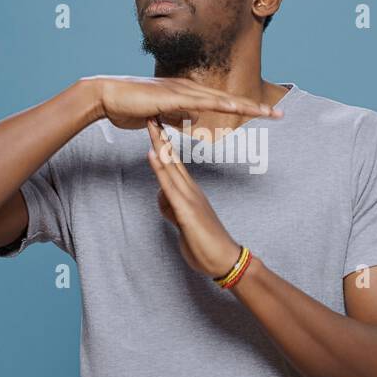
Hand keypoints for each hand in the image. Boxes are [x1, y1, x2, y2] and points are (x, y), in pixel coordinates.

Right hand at [84, 75, 282, 130]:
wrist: (107, 97)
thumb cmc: (129, 107)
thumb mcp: (159, 117)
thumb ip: (175, 117)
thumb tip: (190, 122)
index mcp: (187, 94)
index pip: (222, 102)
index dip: (244, 108)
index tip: (265, 114)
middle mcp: (189, 89)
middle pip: (229, 98)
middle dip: (256, 106)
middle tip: (280, 113)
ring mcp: (182, 90)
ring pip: (222, 99)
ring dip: (247, 105)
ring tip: (269, 112)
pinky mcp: (173, 96)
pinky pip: (203, 101)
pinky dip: (222, 104)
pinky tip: (237, 107)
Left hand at [144, 118, 244, 278]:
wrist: (225, 260)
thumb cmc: (206, 244)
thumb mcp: (183, 223)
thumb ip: (172, 208)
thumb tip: (162, 196)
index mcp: (190, 193)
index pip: (173, 164)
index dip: (163, 146)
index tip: (155, 129)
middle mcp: (190, 191)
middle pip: (171, 159)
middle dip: (160, 137)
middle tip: (151, 115)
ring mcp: (190, 199)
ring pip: (171, 167)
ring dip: (160, 146)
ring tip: (151, 126)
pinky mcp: (187, 211)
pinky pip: (170, 186)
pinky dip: (160, 169)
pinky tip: (154, 155)